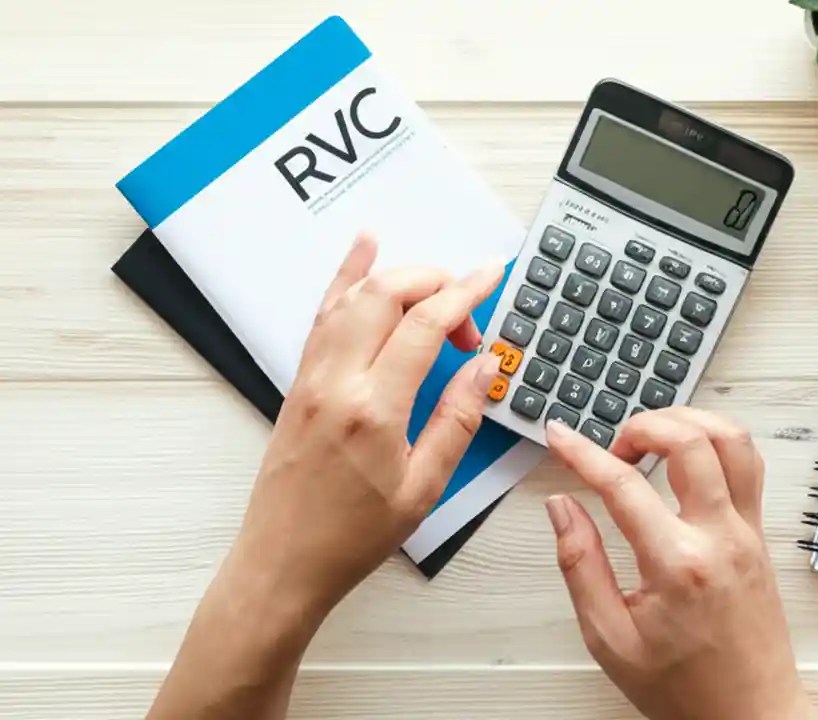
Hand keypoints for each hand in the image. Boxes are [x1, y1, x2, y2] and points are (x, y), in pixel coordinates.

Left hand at [230, 233, 504, 615]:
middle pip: (387, 293)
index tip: (492, 275)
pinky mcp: (299, 382)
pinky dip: (346, 277)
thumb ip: (457, 420)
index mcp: (374, 409)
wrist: (282, 562)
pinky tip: (363, 250)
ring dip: (398, 275)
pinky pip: (324, 313)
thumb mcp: (423, 488)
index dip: (465, 292)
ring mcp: (311, 378)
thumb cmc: (350, 537)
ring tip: (435, 278)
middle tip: (469, 305)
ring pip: (353, 295)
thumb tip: (483, 367)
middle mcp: (337, 382)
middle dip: (436, 280)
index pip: (425, 325)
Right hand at [544, 409, 812, 719]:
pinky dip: (716, 443)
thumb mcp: (611, 639)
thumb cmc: (686, 688)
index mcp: (677, 566)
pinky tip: (688, 457)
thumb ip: (580, 566)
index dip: (582, 452)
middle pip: (690, 440)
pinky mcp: (760, 535)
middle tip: (613, 445)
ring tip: (652, 439)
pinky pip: (748, 465)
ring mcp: (748, 532)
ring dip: (688, 422)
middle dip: (643, 424)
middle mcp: (721, 538)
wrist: (751, 714)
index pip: (623, 484)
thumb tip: (562, 510)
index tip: (560, 438)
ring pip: (733, 439)